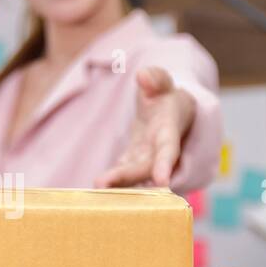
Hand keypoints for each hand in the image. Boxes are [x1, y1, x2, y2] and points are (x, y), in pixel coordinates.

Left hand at [95, 67, 195, 187]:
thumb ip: (155, 78)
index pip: (169, 149)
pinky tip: (95, 189)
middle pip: (144, 168)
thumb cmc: (166, 95)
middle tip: (101, 185)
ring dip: (116, 184)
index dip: (165, 164)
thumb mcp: (163, 82)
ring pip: (132, 175)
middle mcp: (159, 151)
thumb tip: (143, 76)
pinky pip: (122, 173)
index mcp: (169, 131)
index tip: (163, 181)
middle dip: (126, 178)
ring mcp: (145, 159)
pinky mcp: (132, 162)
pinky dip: (112, 182)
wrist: (170, 112)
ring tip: (95, 190)